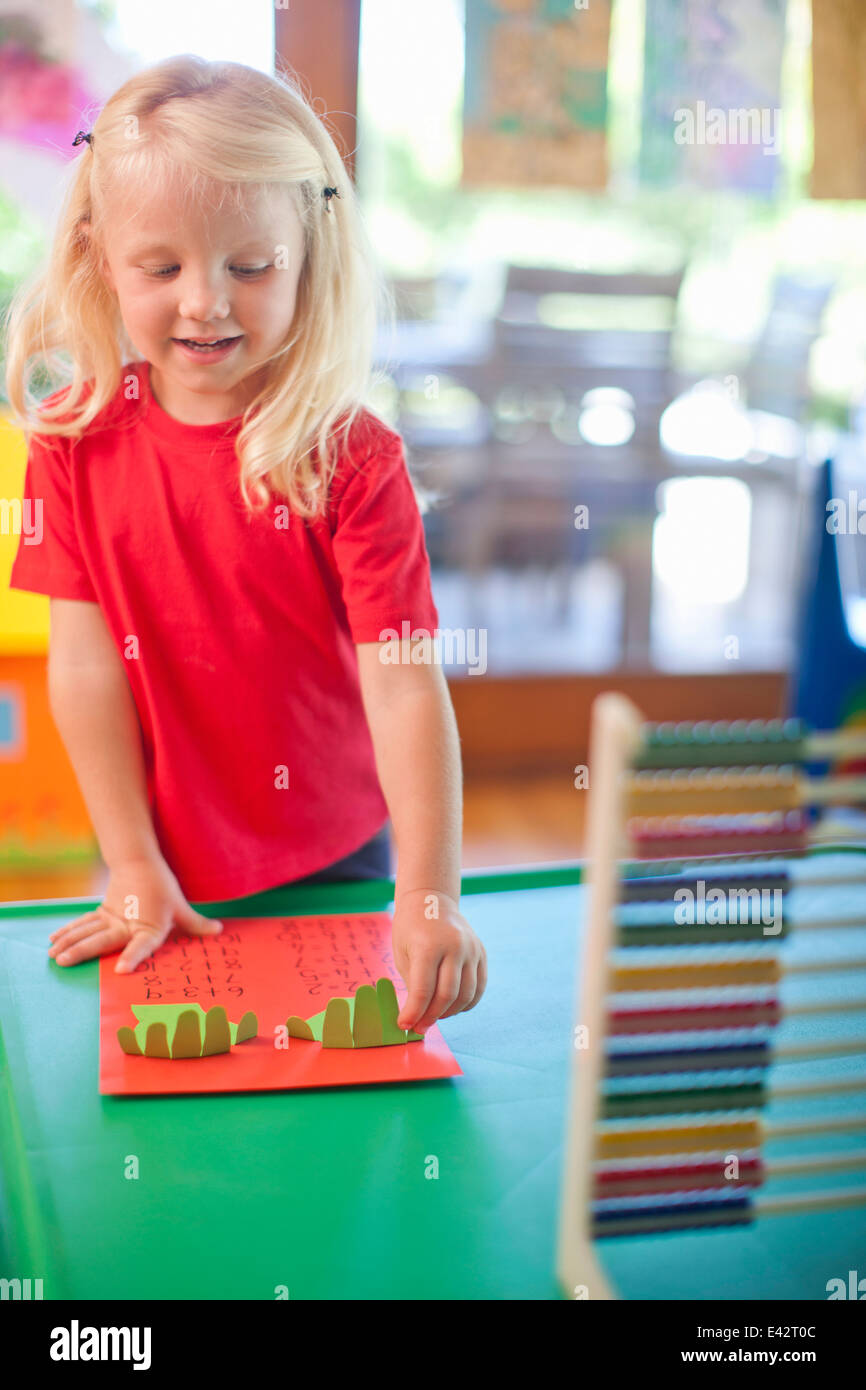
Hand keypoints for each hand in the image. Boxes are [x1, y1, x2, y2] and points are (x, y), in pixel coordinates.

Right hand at [47, 854, 222, 972]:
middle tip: (64, 961)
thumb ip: (195, 923)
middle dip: (82, 950)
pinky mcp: (101, 913)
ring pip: (88, 931)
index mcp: (150, 926)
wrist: (140, 862)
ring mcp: (111, 918)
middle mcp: (127, 924)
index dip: (134, 957)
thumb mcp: (180, 906)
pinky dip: (68, 931)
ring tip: (53, 955)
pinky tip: (53, 941)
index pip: (143, 944)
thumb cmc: (163, 888)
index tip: (122, 970)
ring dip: (70, 942)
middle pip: (103, 939)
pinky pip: (83, 924)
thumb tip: (219, 931)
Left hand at [391, 889, 485, 1032]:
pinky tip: (452, 1007)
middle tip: (419, 1027)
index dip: (413, 1013)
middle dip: (431, 1017)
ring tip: (434, 1016)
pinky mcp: (481, 953)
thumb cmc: (410, 929)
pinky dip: (467, 1003)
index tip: (404, 1025)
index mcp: (429, 945)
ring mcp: (471, 949)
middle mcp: (454, 946)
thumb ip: (413, 983)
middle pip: (447, 995)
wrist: (431, 899)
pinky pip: (478, 987)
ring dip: (449, 1012)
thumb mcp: (402, 953)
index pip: (423, 990)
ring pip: (466, 995)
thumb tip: (417, 1017)